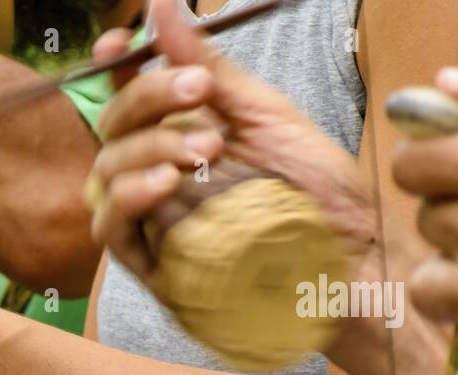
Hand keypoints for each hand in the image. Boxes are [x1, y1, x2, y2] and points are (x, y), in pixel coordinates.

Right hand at [88, 0, 371, 285]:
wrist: (352, 263)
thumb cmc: (320, 197)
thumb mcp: (268, 116)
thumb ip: (210, 65)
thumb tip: (162, 5)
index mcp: (184, 136)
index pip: (130, 98)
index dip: (116, 67)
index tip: (119, 41)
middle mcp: (161, 176)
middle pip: (112, 127)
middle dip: (147, 98)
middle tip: (200, 91)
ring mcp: (154, 222)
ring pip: (105, 173)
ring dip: (147, 146)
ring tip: (206, 148)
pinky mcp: (153, 267)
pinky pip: (111, 228)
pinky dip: (129, 196)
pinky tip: (167, 181)